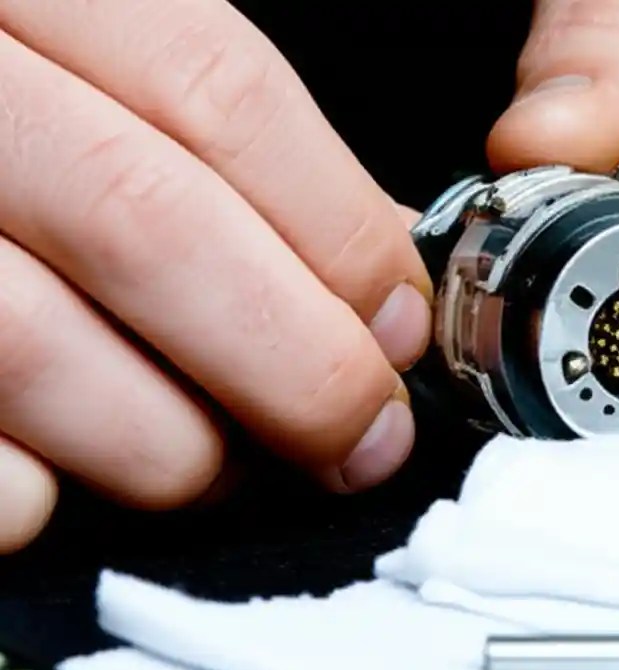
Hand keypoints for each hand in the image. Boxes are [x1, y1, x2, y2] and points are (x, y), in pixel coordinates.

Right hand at [0, 1, 428, 552]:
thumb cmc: (11, 100)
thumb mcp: (94, 50)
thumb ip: (217, 130)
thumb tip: (375, 256)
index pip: (217, 90)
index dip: (339, 228)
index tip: (399, 326)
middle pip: (148, 226)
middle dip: (294, 364)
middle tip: (359, 432)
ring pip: (37, 350)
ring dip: (176, 446)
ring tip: (220, 463)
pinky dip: (34, 490)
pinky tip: (70, 477)